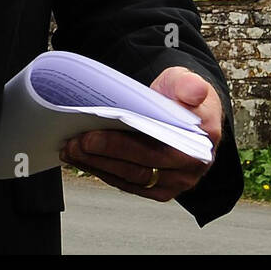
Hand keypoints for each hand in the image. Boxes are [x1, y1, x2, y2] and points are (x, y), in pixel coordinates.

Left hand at [60, 66, 221, 202]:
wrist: (186, 111)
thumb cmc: (183, 96)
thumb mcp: (186, 80)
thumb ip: (189, 84)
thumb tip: (195, 91)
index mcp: (200, 143)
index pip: (157, 151)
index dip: (121, 146)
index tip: (91, 135)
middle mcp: (190, 170)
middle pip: (139, 169)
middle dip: (101, 156)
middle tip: (73, 142)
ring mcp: (173, 183)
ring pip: (129, 180)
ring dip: (96, 166)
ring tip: (70, 149)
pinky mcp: (157, 189)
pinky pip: (126, 183)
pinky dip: (102, 171)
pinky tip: (82, 159)